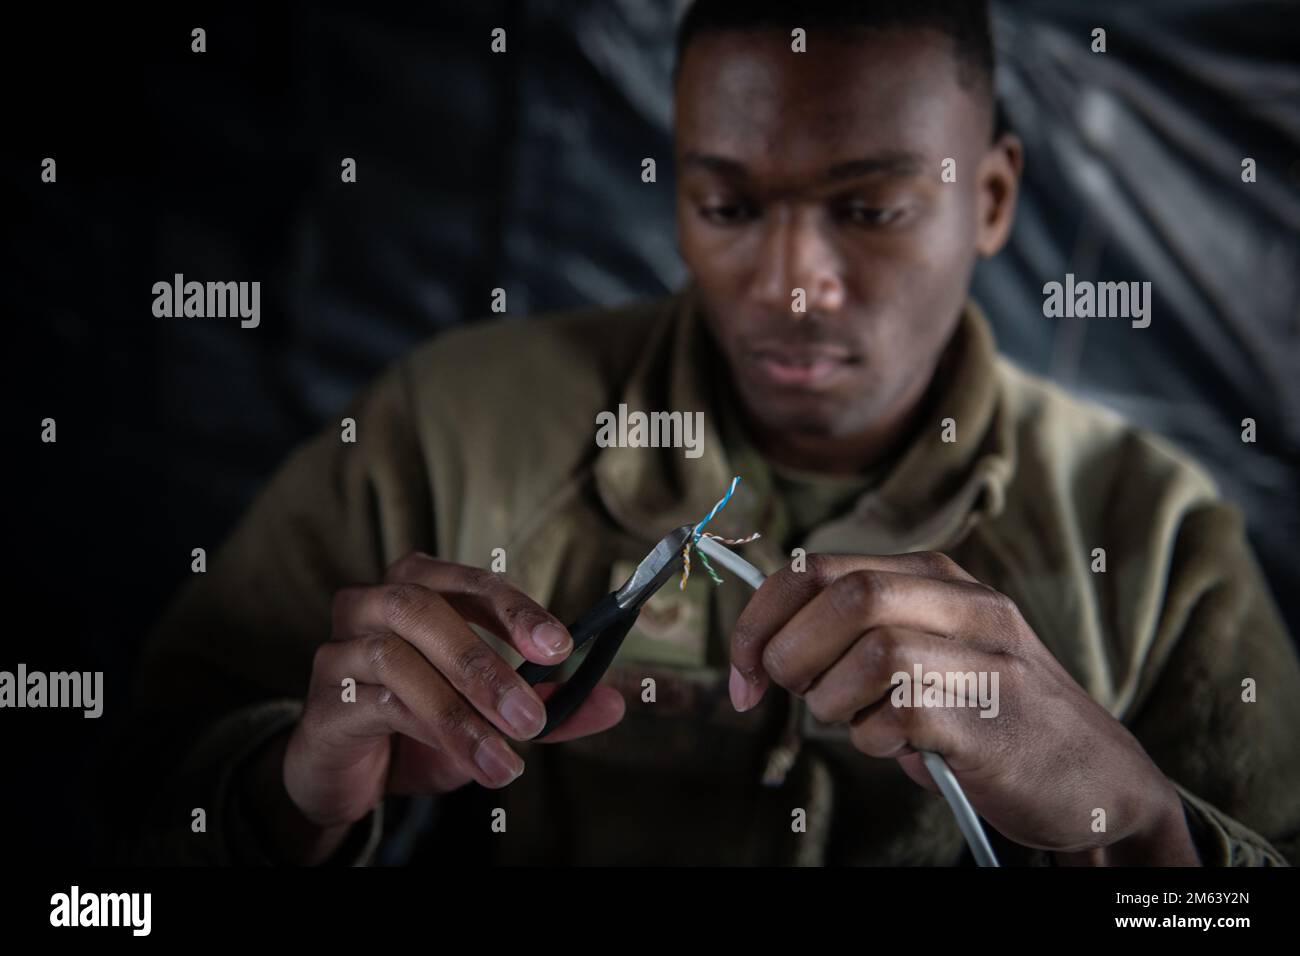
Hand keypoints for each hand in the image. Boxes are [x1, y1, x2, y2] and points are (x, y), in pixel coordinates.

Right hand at [249, 551, 624, 863]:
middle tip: (534, 716)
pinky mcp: (327, 696)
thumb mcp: (492, 716)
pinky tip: (465, 761)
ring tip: (506, 754)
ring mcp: (342, 645)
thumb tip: (615, 702)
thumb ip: (549, 706)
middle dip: (488, 662)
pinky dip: (428, 730)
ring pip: (399, 658)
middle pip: (427, 609)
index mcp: (421, 587)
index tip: (561, 648)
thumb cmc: (420, 723)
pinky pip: (376, 701)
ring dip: (459, 708)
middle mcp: (374, 602)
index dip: (517, 611)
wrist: (347, 772)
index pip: (474, 584)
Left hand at [728, 552, 1198, 864]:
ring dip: (834, 699)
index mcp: (936, 578)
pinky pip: (902, 715)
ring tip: (855, 722)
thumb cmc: (986, 716)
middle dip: (791, 651)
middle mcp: (965, 603)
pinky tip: (895, 748)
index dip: (760, 616)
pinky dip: (874, 738)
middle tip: (793, 694)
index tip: (741, 669)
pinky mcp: (996, 718)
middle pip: (846, 595)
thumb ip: (856, 636)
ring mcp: (988, 658)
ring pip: (873, 650)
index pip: (818, 567)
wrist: (1096, 780)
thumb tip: (762, 646)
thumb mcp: (926, 654)